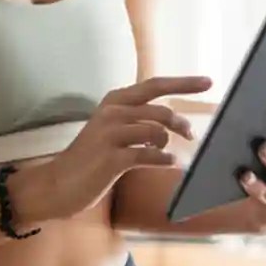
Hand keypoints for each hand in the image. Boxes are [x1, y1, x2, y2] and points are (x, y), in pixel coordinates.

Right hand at [19, 76, 211, 221]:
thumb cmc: (90, 158)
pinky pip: (149, 155)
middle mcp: (112, 112)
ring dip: (168, 144)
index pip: (155, 85)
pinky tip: (167, 163)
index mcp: (114, 101)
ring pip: (156, 131)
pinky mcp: (112, 159)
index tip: (208, 81)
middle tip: (191, 134)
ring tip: (168, 154)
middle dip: (181, 122)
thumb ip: (137, 120)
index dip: (183, 83)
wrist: (56, 184)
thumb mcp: (111, 129)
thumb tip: (173, 123)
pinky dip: (163, 159)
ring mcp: (110, 135)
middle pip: (160, 109)